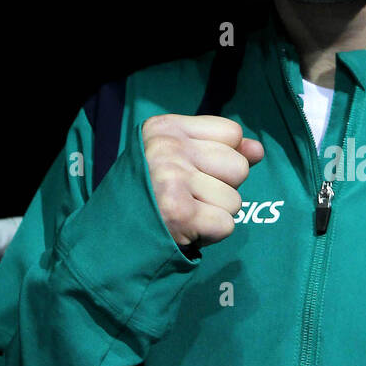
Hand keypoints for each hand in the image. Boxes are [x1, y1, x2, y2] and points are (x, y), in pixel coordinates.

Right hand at [142, 114, 264, 249]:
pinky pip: (226, 225)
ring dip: (215, 214)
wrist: (108, 238)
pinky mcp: (179, 213)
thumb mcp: (178, 159)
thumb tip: (257, 151)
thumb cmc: (151, 194)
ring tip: (184, 213)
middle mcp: (166, 149)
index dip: (221, 157)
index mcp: (164, 128)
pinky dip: (210, 234)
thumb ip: (221, 150)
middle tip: (188, 196)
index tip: (193, 169)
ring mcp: (171, 179)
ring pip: (235, 200)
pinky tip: (185, 228)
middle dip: (222, 188)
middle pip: (239, 167)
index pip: (231, 133)